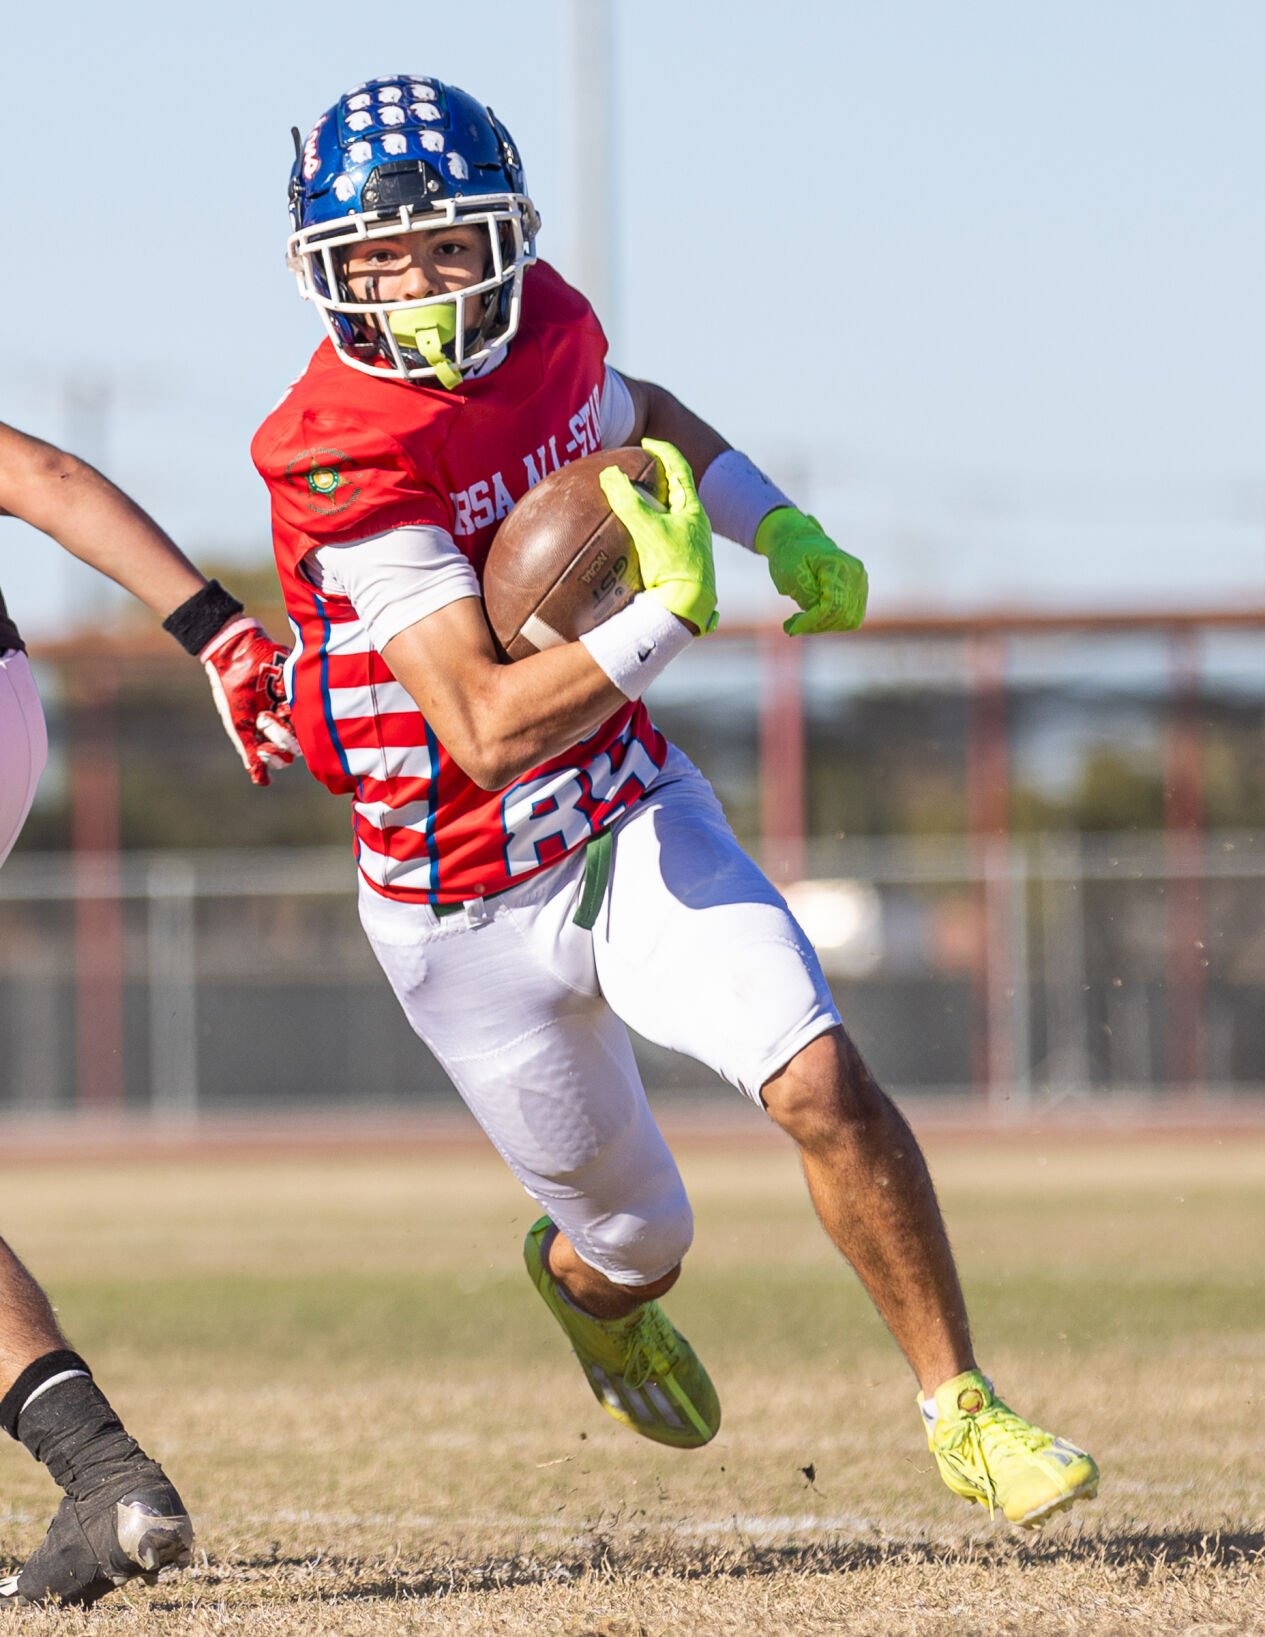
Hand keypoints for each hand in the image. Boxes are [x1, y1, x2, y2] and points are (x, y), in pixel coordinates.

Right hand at [199, 618, 299, 785]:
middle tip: (264, 717)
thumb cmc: (233, 691)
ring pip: (304, 728)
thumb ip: (250, 753)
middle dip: (280, 735)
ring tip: (272, 706)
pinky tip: (281, 695)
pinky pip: (309, 703)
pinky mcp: (303, 687)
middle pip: (295, 745)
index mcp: (268, 733)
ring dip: (287, 720)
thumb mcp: (239, 725)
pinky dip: (294, 703)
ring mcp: (296, 704)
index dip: (275, 757)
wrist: (236, 654)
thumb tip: (261, 783)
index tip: (264, 748)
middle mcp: (284, 722)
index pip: (282, 758)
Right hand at [598, 438, 717, 633]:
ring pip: (669, 515)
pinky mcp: (679, 563)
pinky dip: (646, 528)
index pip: (680, 469)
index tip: (646, 444)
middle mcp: (694, 526)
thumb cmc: (673, 567)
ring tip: (629, 501)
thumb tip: (609, 474)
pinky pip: (662, 536)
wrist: (686, 610)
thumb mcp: (647, 529)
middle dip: (656, 478)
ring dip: (651, 505)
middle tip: (635, 471)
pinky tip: (631, 537)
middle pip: (675, 491)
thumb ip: (627, 501)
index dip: (663, 451)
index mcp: (693, 510)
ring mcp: (687, 545)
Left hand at [755, 508, 867, 634]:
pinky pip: (850, 617)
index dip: (812, 621)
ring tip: (799, 619)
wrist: (798, 540)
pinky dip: (830, 622)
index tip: (790, 628)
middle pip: (842, 615)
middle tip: (791, 625)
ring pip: (848, 620)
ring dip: (823, 625)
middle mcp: (855, 573)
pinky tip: (811, 616)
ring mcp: (861, 582)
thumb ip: (807, 597)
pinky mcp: (860, 590)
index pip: (831, 605)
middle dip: (816, 625)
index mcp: (838, 565)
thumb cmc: (791, 556)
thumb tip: (819, 618)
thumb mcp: (791, 576)